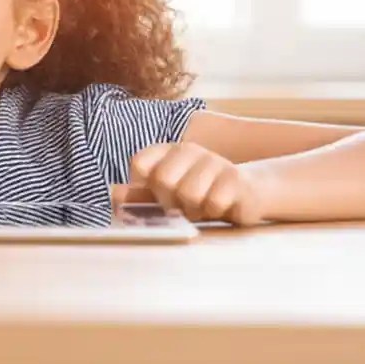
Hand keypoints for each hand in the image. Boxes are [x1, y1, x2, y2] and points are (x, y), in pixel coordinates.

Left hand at [126, 141, 265, 225]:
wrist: (249, 192)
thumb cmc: (201, 193)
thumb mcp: (169, 194)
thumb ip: (141, 195)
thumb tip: (115, 195)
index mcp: (168, 151)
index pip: (140, 163)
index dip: (140, 186)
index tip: (154, 197)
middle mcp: (190, 151)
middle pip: (163, 180)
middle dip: (170, 202)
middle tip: (182, 207)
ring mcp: (214, 162)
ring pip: (189, 194)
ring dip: (195, 210)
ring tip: (202, 208)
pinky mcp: (236, 179)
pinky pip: (214, 203)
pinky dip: (215, 212)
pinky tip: (222, 207)